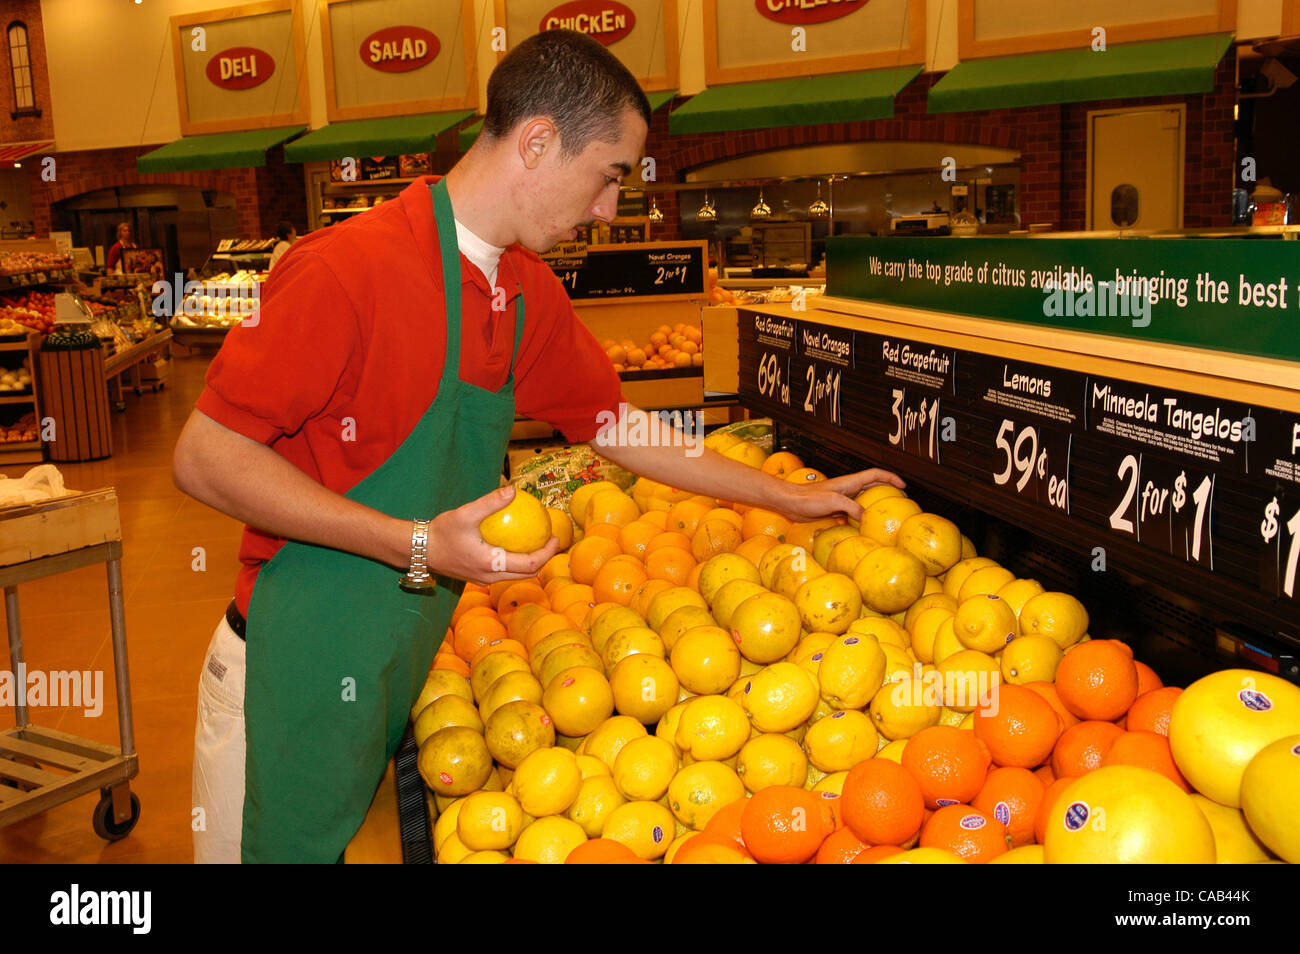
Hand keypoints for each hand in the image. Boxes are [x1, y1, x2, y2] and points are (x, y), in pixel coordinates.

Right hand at [427, 486, 561, 584]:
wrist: (418, 550)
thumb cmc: (441, 532)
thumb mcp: (466, 514)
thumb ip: (490, 503)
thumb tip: (513, 490)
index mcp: (491, 564)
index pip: (529, 564)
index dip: (547, 553)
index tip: (555, 538)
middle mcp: (489, 577)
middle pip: (527, 574)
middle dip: (544, 559)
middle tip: (552, 540)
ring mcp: (483, 579)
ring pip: (516, 574)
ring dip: (530, 561)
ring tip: (538, 541)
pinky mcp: (477, 576)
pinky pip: (504, 570)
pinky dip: (515, 560)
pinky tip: (515, 541)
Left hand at [775, 467, 906, 522]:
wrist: (790, 503)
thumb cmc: (808, 499)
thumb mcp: (833, 502)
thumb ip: (851, 507)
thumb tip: (865, 518)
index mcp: (849, 483)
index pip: (875, 475)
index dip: (891, 478)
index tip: (903, 486)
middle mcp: (847, 489)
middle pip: (873, 486)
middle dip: (888, 491)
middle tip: (900, 501)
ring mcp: (841, 499)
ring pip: (863, 500)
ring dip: (875, 505)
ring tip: (885, 515)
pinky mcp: (834, 509)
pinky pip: (853, 512)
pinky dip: (861, 517)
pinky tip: (863, 527)